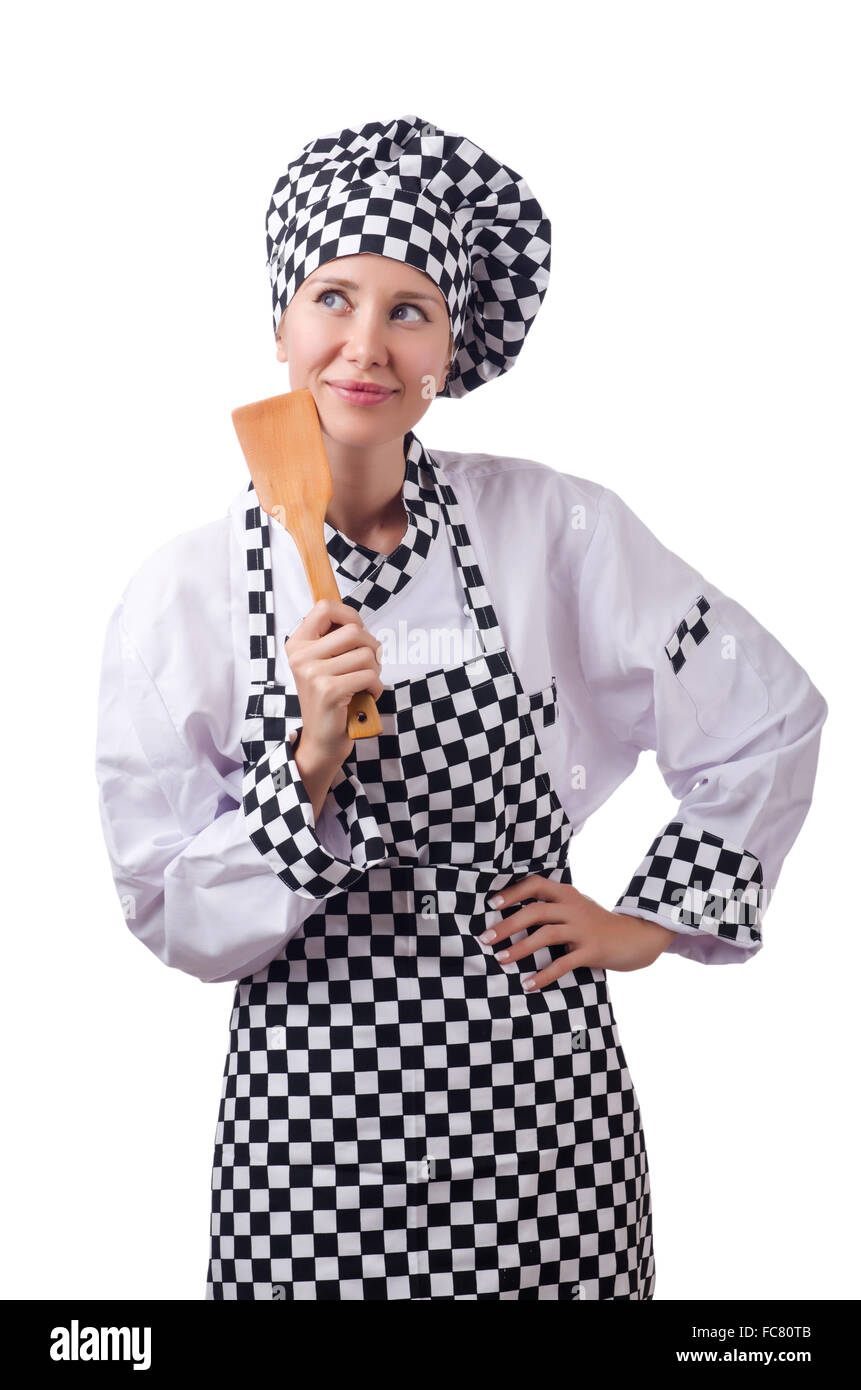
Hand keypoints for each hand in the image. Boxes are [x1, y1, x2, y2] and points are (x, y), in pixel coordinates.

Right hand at [286, 598, 384, 770]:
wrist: (322, 740)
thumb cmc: (330, 698)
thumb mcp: (324, 664)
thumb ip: (334, 640)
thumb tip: (357, 621)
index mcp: (298, 644)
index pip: (325, 607)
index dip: (350, 615)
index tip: (358, 632)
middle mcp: (301, 656)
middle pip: (354, 631)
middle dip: (372, 647)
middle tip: (368, 665)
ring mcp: (313, 674)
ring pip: (366, 655)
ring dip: (375, 671)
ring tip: (365, 683)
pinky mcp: (329, 691)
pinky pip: (369, 676)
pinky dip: (376, 687)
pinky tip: (367, 696)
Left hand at [480, 874, 675, 989]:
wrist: (636, 937)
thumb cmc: (598, 924)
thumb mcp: (577, 908)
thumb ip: (553, 907)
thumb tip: (513, 915)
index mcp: (568, 894)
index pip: (536, 884)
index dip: (513, 893)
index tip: (491, 904)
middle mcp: (574, 908)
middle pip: (535, 911)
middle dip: (507, 925)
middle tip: (486, 938)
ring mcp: (584, 929)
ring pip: (546, 935)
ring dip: (520, 948)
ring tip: (500, 960)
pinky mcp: (592, 951)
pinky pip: (563, 963)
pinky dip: (543, 975)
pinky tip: (528, 985)